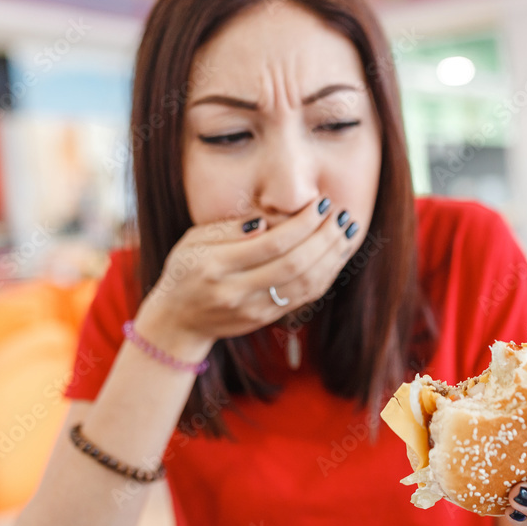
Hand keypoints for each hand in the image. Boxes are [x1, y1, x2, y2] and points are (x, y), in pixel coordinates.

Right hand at [138, 197, 359, 347]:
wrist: (178, 321)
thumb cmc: (185, 271)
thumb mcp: (193, 241)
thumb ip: (230, 229)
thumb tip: (268, 220)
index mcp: (215, 266)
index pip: (271, 245)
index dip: (303, 224)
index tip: (321, 204)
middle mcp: (235, 291)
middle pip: (294, 265)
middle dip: (325, 238)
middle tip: (342, 216)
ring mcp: (253, 310)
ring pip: (305, 285)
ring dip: (332, 257)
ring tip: (348, 232)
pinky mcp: (265, 320)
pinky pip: (304, 298)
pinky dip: (326, 275)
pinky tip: (337, 255)